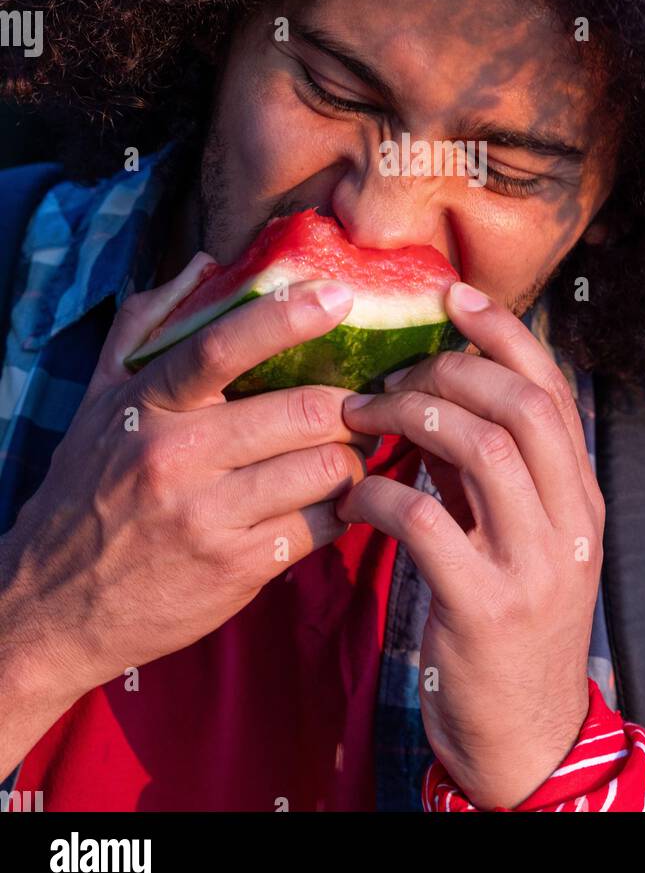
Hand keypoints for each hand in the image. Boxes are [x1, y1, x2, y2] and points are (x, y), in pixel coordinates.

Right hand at [0, 254, 371, 709]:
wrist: (54, 606)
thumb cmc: (87, 490)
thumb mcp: (99, 401)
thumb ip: (147, 325)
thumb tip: (206, 265)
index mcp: (149, 406)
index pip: (221, 347)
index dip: (287, 317)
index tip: (339, 295)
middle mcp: (178, 458)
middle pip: (304, 410)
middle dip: (349, 404)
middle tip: (361, 402)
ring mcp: (210, 518)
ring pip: (324, 468)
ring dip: (351, 457)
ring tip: (345, 452)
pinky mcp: (238, 570)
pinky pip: (322, 525)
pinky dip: (339, 508)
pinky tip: (328, 501)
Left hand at [338, 281, 604, 809]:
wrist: (526, 734)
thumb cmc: (510, 620)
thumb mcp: (517, 536)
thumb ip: (489, 468)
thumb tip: (439, 391)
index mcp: (583, 495)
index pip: (551, 388)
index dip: (502, 331)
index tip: (452, 294)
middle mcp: (573, 520)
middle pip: (519, 405)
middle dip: (447, 371)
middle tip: (390, 375)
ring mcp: (536, 565)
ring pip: (481, 448)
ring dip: (412, 417)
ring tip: (364, 419)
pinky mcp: (485, 607)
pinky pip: (426, 520)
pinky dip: (383, 492)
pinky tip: (357, 493)